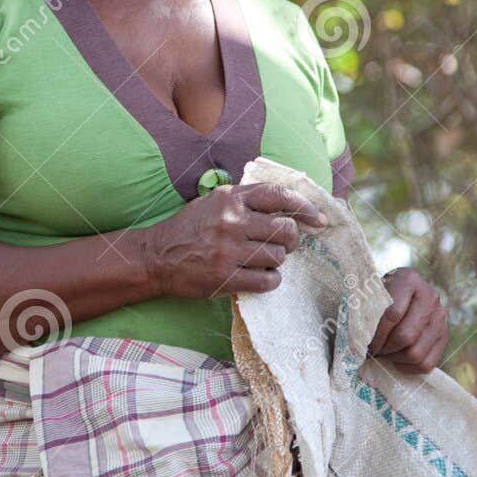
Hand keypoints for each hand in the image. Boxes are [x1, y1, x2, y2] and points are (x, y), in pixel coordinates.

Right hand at [143, 181, 326, 299]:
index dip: (305, 207)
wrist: (157, 256)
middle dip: (291, 240)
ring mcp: (228, 250)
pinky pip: (266, 280)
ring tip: (263, 260)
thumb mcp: (214, 201)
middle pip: (285, 230)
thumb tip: (288, 204)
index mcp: (231, 198)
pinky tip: (261, 277)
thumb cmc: (191, 227)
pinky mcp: (225, 277)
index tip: (318, 219)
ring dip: (277, 261)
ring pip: (278, 256)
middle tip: (285, 245)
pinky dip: (270, 280)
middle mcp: (231, 221)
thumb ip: (246, 199)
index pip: (279, 196)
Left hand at [367, 268, 447, 373]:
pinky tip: (397, 360)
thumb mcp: (371, 293)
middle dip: (385, 349)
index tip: (365, 344)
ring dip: (395, 358)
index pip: (392, 315)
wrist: (401, 292)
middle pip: (406, 336)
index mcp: (409, 280)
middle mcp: (430, 296)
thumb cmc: (380, 294)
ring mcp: (440, 316)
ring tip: (384, 353)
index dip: (376, 336)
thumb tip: (356, 345)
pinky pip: (427, 364)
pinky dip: (408, 367)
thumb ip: (365, 311)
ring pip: (416, 353)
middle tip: (374, 351)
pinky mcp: (444, 335)